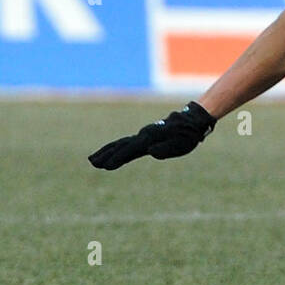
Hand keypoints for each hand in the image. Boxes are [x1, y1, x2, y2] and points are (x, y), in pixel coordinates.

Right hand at [89, 102, 215, 169]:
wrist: (193, 119)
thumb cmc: (188, 135)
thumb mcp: (181, 145)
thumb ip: (166, 149)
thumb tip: (151, 151)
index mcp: (151, 138)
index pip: (130, 150)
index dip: (118, 158)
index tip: (105, 166)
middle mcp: (144, 135)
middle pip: (121, 145)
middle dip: (106, 154)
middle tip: (91, 162)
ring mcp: (144, 135)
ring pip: (122, 143)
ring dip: (107, 151)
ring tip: (94, 159)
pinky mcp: (146, 136)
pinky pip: (127, 143)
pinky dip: (116, 148)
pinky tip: (112, 152)